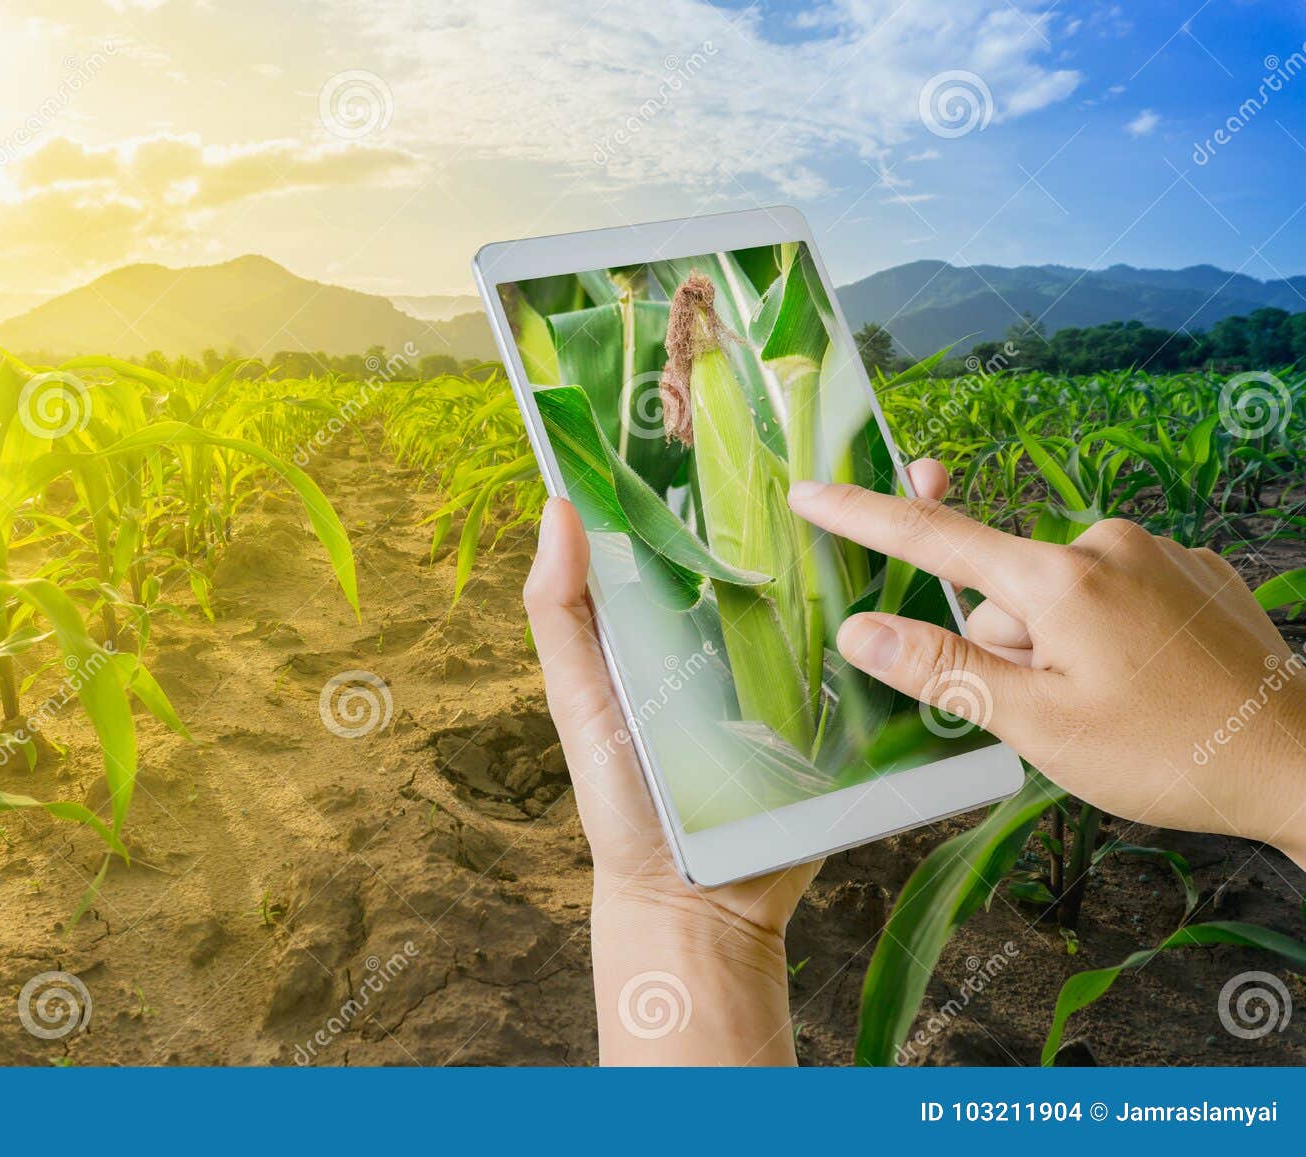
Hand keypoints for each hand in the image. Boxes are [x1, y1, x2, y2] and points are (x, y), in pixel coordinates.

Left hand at [524, 458, 949, 1064]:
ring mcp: (805, 672)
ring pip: (855, 589)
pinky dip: (926, 617)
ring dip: (898, 537)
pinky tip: (963, 574)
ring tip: (934, 478)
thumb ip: (565, 615)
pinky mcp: (850, 719)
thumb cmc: (625, 801)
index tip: (769, 401)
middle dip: (843, 488)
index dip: (740, 468)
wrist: (698, 903)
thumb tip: (559, 506)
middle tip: (877, 426)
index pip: (716, 525)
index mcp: (685, 615)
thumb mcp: (582, 701)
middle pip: (799, 546)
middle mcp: (749, 632)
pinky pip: (891, 658)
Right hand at [787, 481, 1305, 869]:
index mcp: (1056, 579)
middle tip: (1058, 711)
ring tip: (1116, 708)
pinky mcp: (1194, 570)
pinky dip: (1109, 635)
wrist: (1301, 761)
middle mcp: (1103, 543)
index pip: (932, 539)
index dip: (863, 517)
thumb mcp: (1038, 725)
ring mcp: (1156, 552)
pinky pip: (1113, 593)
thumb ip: (943, 669)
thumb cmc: (1167, 753)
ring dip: (1059, 646)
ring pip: (1058, 597)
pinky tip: (1149, 683)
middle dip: (1005, 645)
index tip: (810, 491)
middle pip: (1003, 591)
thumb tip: (858, 631)